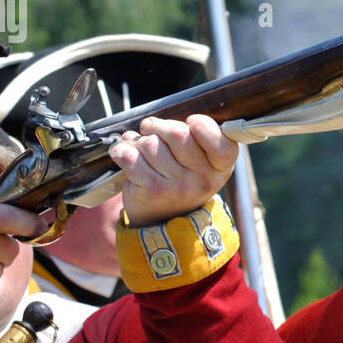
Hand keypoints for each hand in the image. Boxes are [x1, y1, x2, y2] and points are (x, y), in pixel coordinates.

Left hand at [108, 114, 238, 226]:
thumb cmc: (182, 179)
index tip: (191, 122)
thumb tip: (151, 123)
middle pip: (178, 133)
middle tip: (152, 130)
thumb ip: (193, 139)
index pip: (220, 141)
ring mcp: (178, 187)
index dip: (204, 125)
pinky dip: (122, 151)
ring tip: (141, 150)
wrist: (164, 219)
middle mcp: (203, 179)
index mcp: (221, 167)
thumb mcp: (201, 163)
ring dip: (139, 142)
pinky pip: (131, 157)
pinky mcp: (153, 191)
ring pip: (151, 143)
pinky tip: (123, 154)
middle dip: (159, 127)